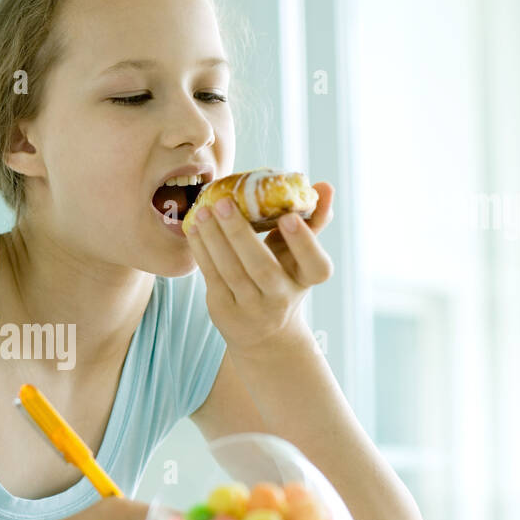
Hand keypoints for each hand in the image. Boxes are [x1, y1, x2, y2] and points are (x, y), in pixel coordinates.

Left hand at [186, 182, 335, 355]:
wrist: (263, 334)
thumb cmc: (284, 279)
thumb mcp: (301, 256)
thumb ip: (313, 221)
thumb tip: (324, 186)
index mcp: (306, 280)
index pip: (315, 265)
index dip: (304, 242)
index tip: (289, 216)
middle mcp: (282, 298)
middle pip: (263, 268)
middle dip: (241, 235)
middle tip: (225, 202)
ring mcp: (252, 308)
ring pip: (232, 271)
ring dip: (214, 238)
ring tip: (204, 211)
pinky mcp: (225, 310)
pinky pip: (212, 276)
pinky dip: (202, 250)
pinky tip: (195, 227)